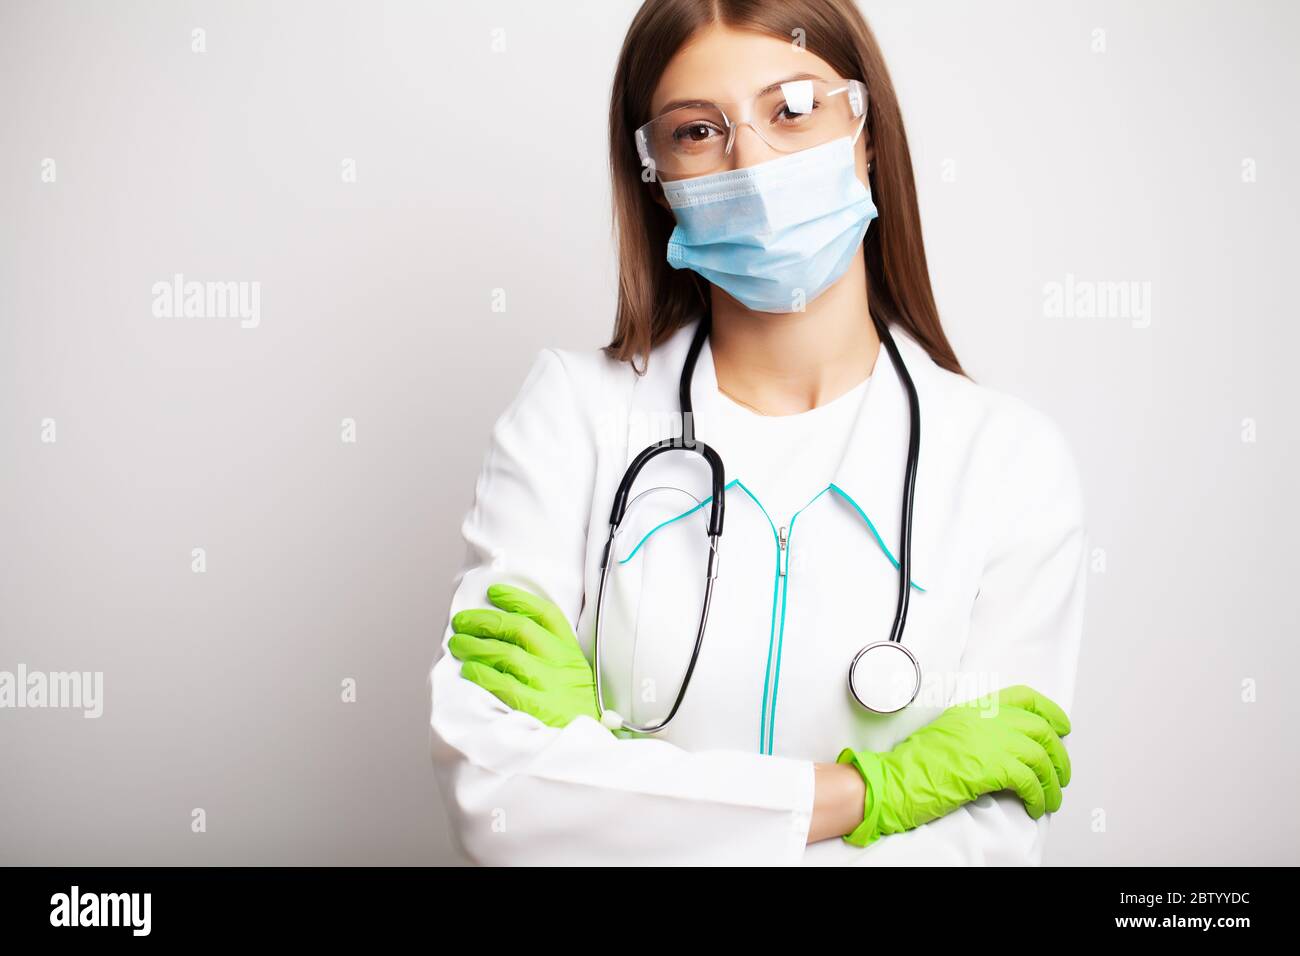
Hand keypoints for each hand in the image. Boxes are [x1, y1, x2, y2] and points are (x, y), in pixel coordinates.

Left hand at [448, 583, 600, 728]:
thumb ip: (551, 654)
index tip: (494, 593)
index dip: (517, 599)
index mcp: (570, 652)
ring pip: (507, 654)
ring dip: (477, 645)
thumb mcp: (575, 675)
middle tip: (462, 622)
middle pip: (519, 629)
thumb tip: (508, 633)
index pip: (545, 615)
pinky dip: (483, 675)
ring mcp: (550, 686)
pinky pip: (504, 685)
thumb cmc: (577, 711)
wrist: (591, 748)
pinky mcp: (537, 709)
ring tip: (458, 644)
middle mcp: (561, 664)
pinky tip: (469, 670)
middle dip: (485, 620)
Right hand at [837, 684, 1071, 845]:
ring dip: (1051, 782)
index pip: (1023, 697)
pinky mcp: (989, 767)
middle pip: (1039, 729)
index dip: (1050, 711)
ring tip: (1050, 798)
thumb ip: (979, 731)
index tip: (1062, 727)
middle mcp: (984, 719)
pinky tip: (1035, 806)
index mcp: (974, 708)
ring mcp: (987, 741)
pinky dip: (1038, 796)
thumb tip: (1011, 747)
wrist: (896, 780)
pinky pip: (1028, 781)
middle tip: (1061, 774)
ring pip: (1039, 757)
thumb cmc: (916, 764)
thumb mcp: (950, 733)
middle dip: (1058, 755)